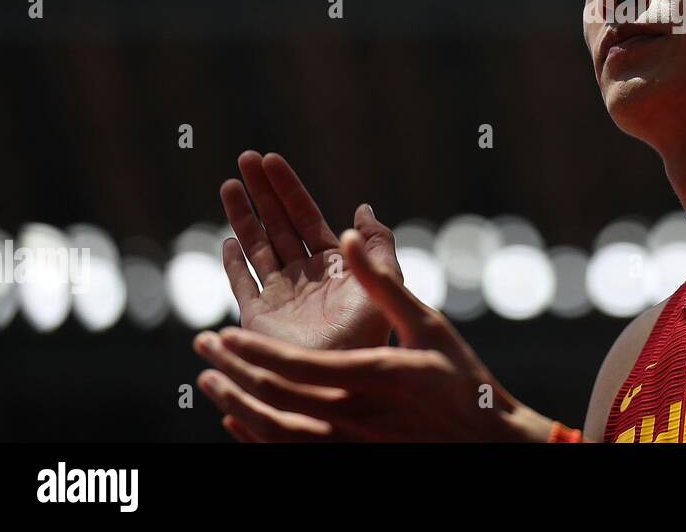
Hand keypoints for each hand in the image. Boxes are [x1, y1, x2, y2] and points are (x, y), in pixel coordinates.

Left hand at [194, 228, 554, 441]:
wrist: (484, 445)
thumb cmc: (461, 380)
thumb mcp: (427, 322)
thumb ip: (381, 278)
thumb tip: (350, 227)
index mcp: (368, 378)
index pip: (291, 370)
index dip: (250, 353)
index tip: (220, 335)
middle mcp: (349, 417)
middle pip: (272, 398)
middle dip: (232, 370)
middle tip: (201, 348)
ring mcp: (345, 443)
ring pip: (272, 428)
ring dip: (235, 401)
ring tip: (207, 382)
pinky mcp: (345, 456)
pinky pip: (288, 451)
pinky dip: (255, 434)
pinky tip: (235, 419)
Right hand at [219, 151, 400, 349]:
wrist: (343, 376)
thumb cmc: (371, 333)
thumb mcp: (386, 280)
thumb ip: (377, 243)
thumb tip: (363, 207)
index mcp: (333, 264)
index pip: (305, 216)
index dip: (288, 188)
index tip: (271, 160)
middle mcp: (304, 275)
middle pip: (277, 224)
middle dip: (261, 192)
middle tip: (245, 157)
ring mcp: (279, 295)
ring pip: (256, 247)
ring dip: (242, 217)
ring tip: (229, 185)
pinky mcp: (259, 318)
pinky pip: (242, 284)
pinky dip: (233, 264)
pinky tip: (226, 242)